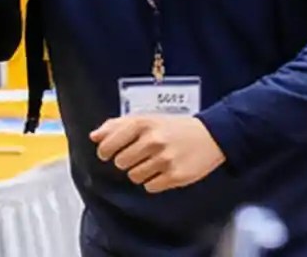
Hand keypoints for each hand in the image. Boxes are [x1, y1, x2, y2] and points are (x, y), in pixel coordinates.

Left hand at [91, 115, 224, 192]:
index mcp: (142, 124)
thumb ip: (117, 125)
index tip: (107, 154)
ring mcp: (165, 159)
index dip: (105, 151)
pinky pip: (150, 187)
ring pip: (134, 176)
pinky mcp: (176, 176)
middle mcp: (152, 141)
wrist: (211, 136)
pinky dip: (152, 182)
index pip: (109, 143)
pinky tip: (161, 172)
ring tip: (151, 163)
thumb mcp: (146, 119)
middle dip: (125, 161)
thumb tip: (94, 136)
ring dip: (139, 172)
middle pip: (120, 162)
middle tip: (137, 156)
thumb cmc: (173, 127)